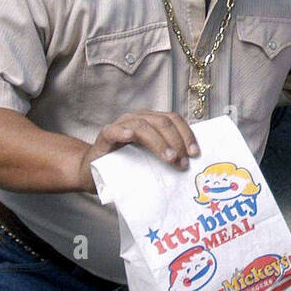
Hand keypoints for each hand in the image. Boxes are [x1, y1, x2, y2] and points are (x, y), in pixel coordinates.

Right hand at [77, 110, 199, 190]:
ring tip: (169, 158)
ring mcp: (121, 125)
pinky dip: (123, 132)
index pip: (174, 120)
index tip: (195, 153)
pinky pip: (114, 130)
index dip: (187, 134)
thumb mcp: (150, 159)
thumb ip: (167, 156)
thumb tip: (192, 164)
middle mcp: (138, 118)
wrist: (95, 171)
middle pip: (163, 122)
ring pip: (143, 125)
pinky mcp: (105, 135)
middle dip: (177, 141)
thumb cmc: (127, 166)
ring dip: (159, 142)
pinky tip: (130, 136)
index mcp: (152, 121)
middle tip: (183, 162)